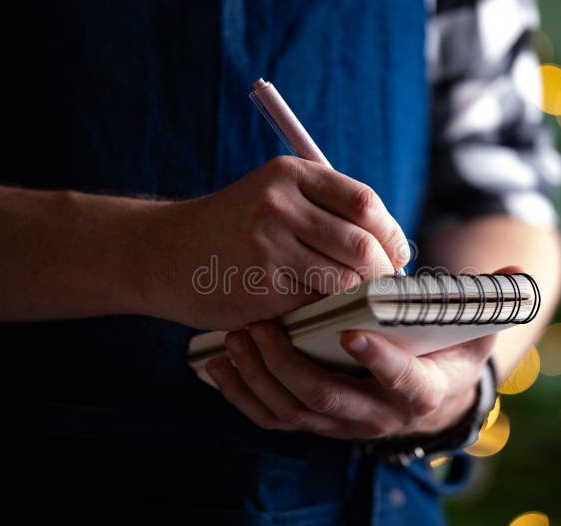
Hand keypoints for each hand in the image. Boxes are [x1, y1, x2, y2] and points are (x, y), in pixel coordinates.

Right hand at [147, 156, 407, 329]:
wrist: (162, 253)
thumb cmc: (231, 229)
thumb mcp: (271, 197)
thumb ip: (323, 210)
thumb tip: (390, 247)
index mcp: (290, 174)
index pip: (365, 203)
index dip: (391, 235)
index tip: (398, 256)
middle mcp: (279, 203)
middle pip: (363, 244)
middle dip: (384, 274)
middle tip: (385, 290)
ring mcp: (268, 245)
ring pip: (345, 281)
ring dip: (360, 298)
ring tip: (359, 304)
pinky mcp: (259, 286)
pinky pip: (316, 306)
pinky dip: (330, 315)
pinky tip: (326, 316)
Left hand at [204, 320, 494, 440]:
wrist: (427, 391)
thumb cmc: (446, 351)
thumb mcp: (474, 329)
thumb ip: (488, 301)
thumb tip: (517, 272)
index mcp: (421, 391)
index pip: (403, 384)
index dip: (381, 362)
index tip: (352, 332)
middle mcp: (377, 417)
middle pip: (330, 401)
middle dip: (291, 366)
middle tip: (264, 327)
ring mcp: (340, 423)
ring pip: (292, 411)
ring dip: (260, 376)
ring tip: (237, 336)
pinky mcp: (313, 420)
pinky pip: (271, 417)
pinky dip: (241, 393)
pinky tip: (218, 362)